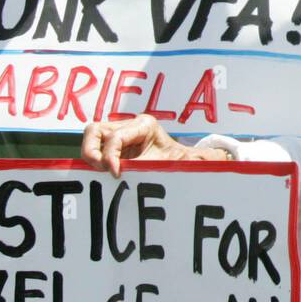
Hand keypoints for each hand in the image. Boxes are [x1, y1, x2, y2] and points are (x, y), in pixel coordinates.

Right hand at [81, 114, 227, 176]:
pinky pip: (93, 149)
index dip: (111, 154)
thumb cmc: (178, 162)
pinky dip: (93, 162)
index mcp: (144, 124)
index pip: (116, 136)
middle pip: (94, 129)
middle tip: (104, 171)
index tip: (116, 173)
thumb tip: (210, 159)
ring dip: (91, 155)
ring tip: (102, 173)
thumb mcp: (179, 163)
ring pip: (90, 136)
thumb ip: (188, 162)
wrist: (178, 166)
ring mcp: (116, 135)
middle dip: (94, 151)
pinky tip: (101, 176)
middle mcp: (128, 126)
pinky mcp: (109, 147)